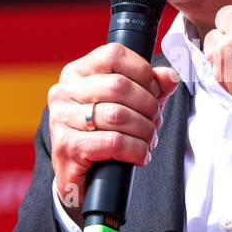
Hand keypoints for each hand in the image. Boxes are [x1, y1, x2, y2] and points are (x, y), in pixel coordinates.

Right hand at [47, 43, 179, 224]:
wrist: (79, 177)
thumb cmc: (103, 134)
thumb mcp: (130, 104)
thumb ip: (152, 86)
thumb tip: (170, 77)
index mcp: (77, 72)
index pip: (114, 54)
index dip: (143, 72)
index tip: (155, 92)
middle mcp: (63, 91)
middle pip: (118, 85)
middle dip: (147, 106)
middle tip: (154, 122)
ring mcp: (61, 118)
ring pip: (117, 115)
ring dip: (144, 130)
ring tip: (148, 140)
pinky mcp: (67, 146)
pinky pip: (113, 142)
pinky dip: (135, 150)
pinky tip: (139, 155)